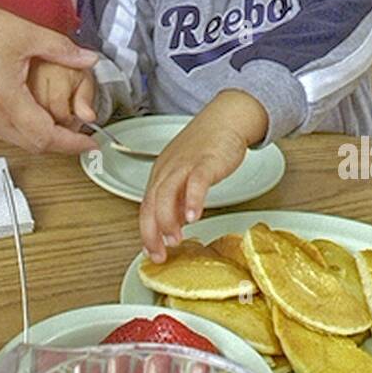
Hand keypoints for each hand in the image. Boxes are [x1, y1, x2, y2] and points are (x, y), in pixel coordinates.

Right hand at [0, 0, 99, 154]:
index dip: (71, 143)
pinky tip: (36, 115)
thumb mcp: (26, 34)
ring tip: (63, 125)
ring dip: (41, 138)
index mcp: (6, 98)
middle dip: (60, 144)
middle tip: (81, 133)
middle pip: (32, 145)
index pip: (45, 136)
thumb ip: (62, 50)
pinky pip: (4, 132)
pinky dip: (24, 131)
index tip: (91, 144)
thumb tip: (91, 59)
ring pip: (17, 141)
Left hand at [140, 91, 267, 261]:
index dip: (146, 232)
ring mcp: (185, 164)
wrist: (225, 118)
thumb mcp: (186, 175)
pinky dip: (193, 200)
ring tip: (175, 239)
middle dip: (152, 232)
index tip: (151, 252)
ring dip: (168, 220)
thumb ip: (179, 199)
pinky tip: (195, 217)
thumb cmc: (206, 146)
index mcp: (161, 174)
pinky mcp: (206, 161)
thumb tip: (175, 225)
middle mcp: (168, 169)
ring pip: (167, 193)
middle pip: (152, 203)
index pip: (146, 206)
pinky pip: (196, 182)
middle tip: (159, 253)